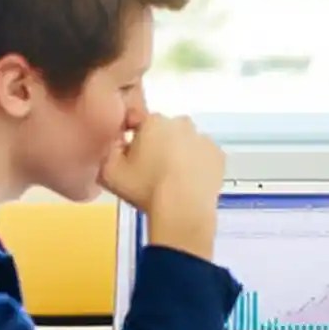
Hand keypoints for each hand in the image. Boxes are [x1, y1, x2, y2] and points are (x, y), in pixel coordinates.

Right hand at [100, 114, 223, 259]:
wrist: (183, 209)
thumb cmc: (144, 188)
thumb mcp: (109, 170)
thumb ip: (109, 150)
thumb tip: (118, 143)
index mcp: (153, 121)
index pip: (138, 120)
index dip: (133, 136)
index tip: (131, 154)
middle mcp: (181, 124)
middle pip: (165, 130)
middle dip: (158, 143)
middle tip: (152, 168)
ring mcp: (204, 139)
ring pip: (187, 141)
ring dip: (180, 152)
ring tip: (172, 177)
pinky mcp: (219, 156)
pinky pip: (204, 156)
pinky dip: (198, 164)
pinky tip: (190, 180)